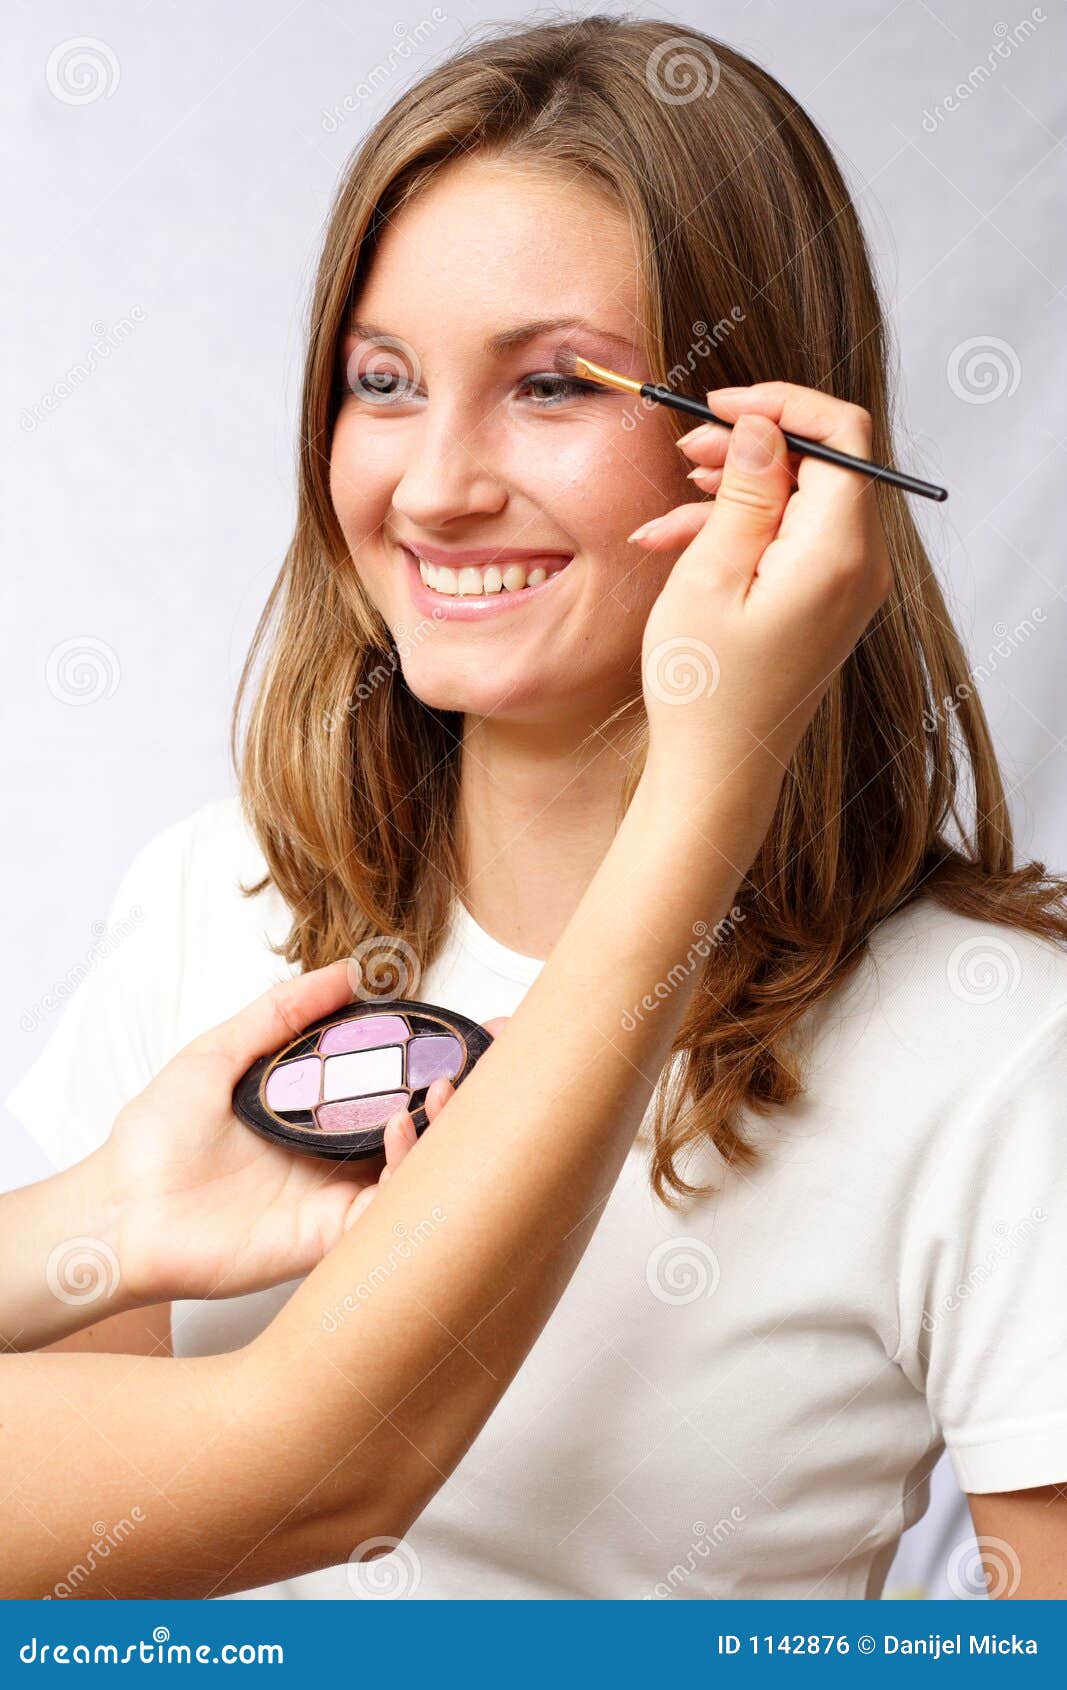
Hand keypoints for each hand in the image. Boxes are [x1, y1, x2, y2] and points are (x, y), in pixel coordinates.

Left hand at [98, 961, 504, 1307]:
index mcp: (322, 1117)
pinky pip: (390, 1211)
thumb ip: (282, 1013)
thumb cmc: (158, 1136)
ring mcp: (340, 1199)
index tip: (484, 1029)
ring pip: (420, 1169)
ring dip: (446, 1129)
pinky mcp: (330, 1238)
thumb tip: (346, 972)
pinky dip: (408, 1172)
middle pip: (425, 1125)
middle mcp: (341, 1158)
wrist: (120, 1207)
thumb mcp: (220, 1053)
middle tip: (498, 1055)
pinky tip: (401, 1131)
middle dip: (470, 1091)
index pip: (401, 1084)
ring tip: (449, 1089)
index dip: (444, 1059)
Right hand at [632, 382, 892, 792]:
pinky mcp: (826, 603)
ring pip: (800, 501)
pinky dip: (742, 532)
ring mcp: (847, 586)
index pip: (842, 435)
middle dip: (752, 446)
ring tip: (670, 507)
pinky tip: (678, 543)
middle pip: (822, 464)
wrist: (718, 772)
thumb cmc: (706, 688)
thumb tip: (765, 427)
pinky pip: (792, 542)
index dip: (782, 405)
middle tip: (686, 453)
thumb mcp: (710, 575)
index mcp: (839, 552)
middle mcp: (860, 565)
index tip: (722, 406)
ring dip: (736, 491)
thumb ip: (747, 493)